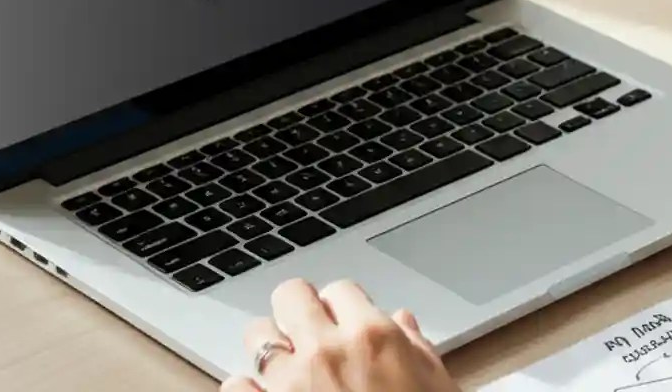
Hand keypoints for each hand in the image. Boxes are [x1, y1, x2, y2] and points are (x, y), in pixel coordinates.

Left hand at [222, 278, 461, 391]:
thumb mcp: (435, 385)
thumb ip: (416, 348)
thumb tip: (402, 323)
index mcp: (372, 338)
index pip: (341, 290)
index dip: (343, 306)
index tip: (345, 321)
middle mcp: (326, 352)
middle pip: (290, 296)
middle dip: (299, 309)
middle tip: (309, 329)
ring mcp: (291, 385)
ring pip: (258, 335)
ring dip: (270, 345)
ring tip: (286, 362)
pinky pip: (236, 386)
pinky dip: (244, 387)